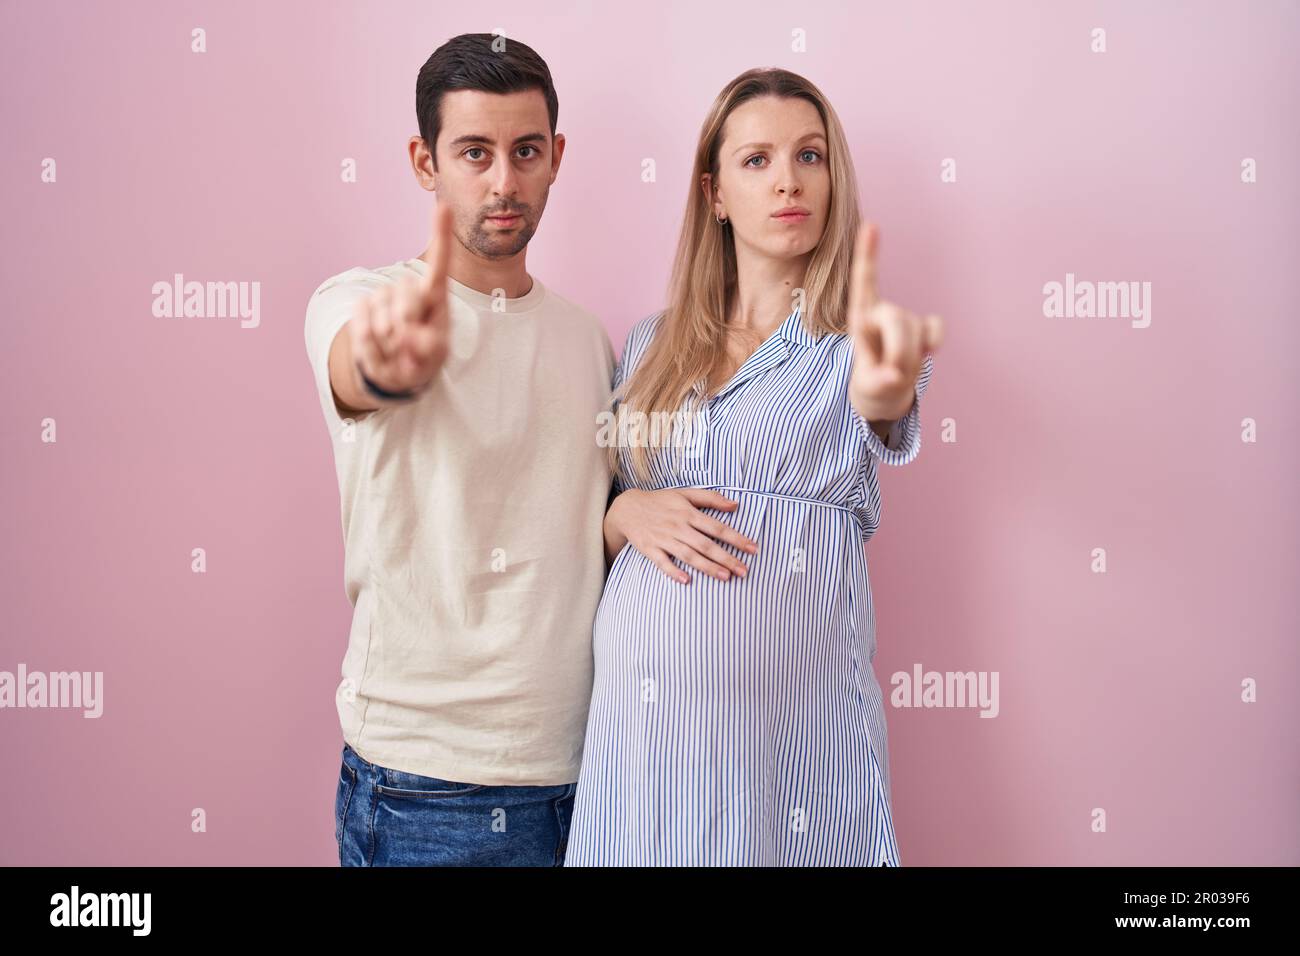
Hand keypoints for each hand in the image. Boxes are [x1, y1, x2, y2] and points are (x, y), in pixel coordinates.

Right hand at [349, 202, 452, 396]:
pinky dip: (372, 348)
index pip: (439, 264)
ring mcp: (385, 296)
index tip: (444, 207)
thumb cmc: (423, 358)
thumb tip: (407, 336)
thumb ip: (429, 346)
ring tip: (398, 351)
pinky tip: (381, 350)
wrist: (397, 370)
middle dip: (409, 326)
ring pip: (384, 317)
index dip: (441, 235)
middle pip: (408, 296)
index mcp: (435, 297)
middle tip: (411, 346)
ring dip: (391, 344)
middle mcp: (410, 290)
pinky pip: (362, 325)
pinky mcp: (363, 306)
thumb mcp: (436, 355)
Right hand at [606, 488, 758, 583]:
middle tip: (744, 571)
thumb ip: (711, 498)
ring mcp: (664, 539)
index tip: (753, 549)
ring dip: (707, 567)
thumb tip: (735, 505)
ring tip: (726, 577)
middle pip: (706, 544)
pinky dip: (674, 571)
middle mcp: (678, 526)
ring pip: (689, 555)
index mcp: (689, 513)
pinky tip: (687, 581)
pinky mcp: (650, 549)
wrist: (628, 508)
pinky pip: (663, 562)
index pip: (718, 527)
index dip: (737, 538)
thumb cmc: (660, 501)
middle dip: (727, 558)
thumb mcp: (685, 493)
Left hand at [847, 221, 943, 423]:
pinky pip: (934, 328)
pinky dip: (932, 342)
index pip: (864, 281)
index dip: (867, 254)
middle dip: (898, 350)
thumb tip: (894, 379)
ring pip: (915, 330)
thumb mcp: (868, 386)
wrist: (886, 389)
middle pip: (896, 318)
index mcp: (860, 318)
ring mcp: (904, 319)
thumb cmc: (872, 383)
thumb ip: (878, 382)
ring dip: (909, 357)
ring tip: (896, 370)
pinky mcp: (924, 327)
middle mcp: (882, 312)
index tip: (871, 225)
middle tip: (892, 376)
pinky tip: (927, 352)